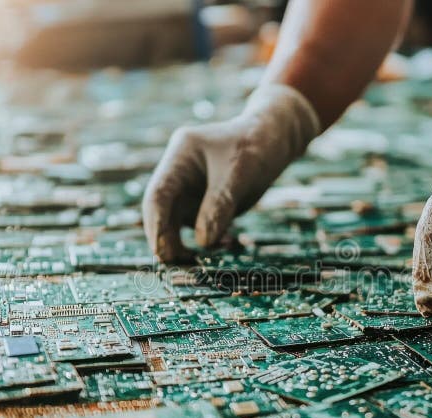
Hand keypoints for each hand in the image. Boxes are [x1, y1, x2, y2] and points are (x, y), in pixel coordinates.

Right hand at [143, 84, 319, 261]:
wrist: (275, 139)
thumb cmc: (257, 148)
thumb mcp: (239, 175)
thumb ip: (219, 207)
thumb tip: (203, 242)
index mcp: (180, 156)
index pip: (159, 194)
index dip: (156, 224)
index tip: (161, 251)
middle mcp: (178, 172)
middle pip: (161, 210)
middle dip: (165, 238)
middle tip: (174, 265)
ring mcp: (189, 188)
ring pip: (176, 221)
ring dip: (182, 243)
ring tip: (197, 261)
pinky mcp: (202, 201)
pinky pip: (198, 226)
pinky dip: (206, 239)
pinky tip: (225, 244)